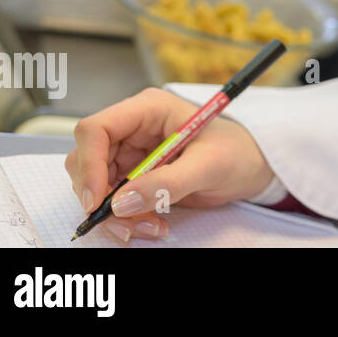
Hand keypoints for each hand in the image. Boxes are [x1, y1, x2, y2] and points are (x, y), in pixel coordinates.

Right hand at [65, 87, 273, 243]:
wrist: (251, 168)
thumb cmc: (237, 153)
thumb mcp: (209, 165)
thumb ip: (167, 183)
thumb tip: (120, 202)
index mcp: (148, 110)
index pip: (96, 129)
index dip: (88, 164)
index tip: (97, 201)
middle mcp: (133, 129)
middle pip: (86, 162)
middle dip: (101, 198)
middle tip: (129, 225)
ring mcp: (130, 154)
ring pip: (95, 188)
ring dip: (115, 216)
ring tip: (152, 228)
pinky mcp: (133, 177)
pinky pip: (112, 202)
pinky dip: (126, 220)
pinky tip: (153, 226)